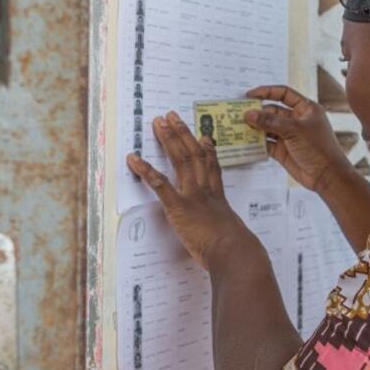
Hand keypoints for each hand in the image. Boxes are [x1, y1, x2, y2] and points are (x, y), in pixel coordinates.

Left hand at [126, 112, 254, 270]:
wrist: (233, 251)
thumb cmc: (236, 249)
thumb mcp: (234, 234)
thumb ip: (228, 230)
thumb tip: (229, 237)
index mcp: (218, 198)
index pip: (212, 168)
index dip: (208, 150)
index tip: (204, 137)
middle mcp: (205, 191)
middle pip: (194, 155)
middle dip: (183, 134)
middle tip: (173, 117)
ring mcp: (192, 196)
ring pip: (180, 160)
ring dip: (168, 139)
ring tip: (159, 123)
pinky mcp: (177, 206)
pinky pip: (159, 184)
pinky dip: (145, 170)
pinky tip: (134, 159)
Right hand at [245, 85, 357, 193]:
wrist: (326, 175)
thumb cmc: (318, 148)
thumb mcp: (294, 130)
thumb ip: (270, 121)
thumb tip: (249, 114)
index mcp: (305, 109)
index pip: (284, 94)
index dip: (266, 92)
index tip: (249, 95)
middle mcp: (297, 120)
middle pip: (272, 111)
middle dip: (257, 113)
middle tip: (238, 114)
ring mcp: (289, 135)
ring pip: (267, 127)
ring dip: (255, 127)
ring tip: (237, 127)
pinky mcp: (283, 150)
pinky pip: (266, 143)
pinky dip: (256, 142)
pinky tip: (245, 141)